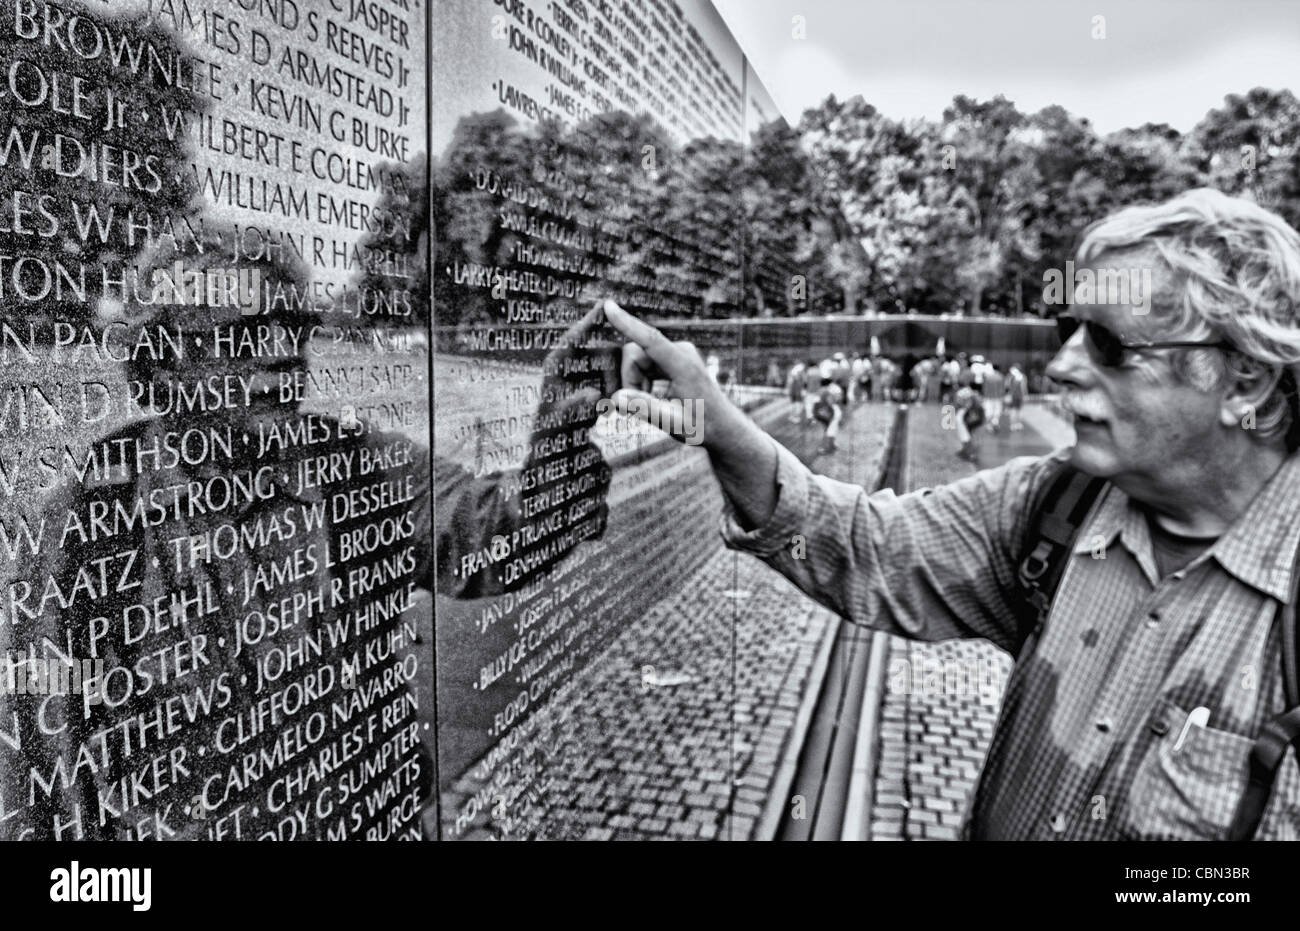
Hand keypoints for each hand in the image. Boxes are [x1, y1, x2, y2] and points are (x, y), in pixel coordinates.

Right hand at [600, 299, 738, 447]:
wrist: (723, 427)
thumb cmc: (703, 426)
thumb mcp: (673, 423)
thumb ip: (644, 409)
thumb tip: (615, 398)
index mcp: (683, 365)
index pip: (650, 340)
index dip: (627, 323)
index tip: (609, 306)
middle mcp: (681, 352)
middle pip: (636, 355)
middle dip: (630, 379)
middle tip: (639, 407)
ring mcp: (678, 353)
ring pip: (638, 360)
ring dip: (637, 384)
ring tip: (654, 406)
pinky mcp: (674, 358)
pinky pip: (645, 364)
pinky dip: (643, 382)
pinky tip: (657, 399)